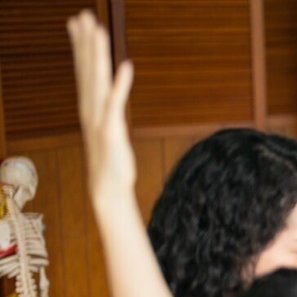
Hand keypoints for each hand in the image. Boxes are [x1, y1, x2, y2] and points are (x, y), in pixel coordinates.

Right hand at [68, 11, 135, 199]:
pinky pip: (116, 104)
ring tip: (98, 29)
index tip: (77, 20)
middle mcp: (91, 108)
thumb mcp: (105, 127)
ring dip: (97, 54)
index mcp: (89, 105)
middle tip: (82, 14)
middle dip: (86, 41)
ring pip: (98, 80)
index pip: (83, 68)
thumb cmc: (109, 157)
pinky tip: (126, 65)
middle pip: (87, 69)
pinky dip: (121, 85)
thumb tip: (107, 89)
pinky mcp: (112, 130)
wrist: (108, 187)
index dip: (80, 44)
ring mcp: (100, 118)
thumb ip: (106, 106)